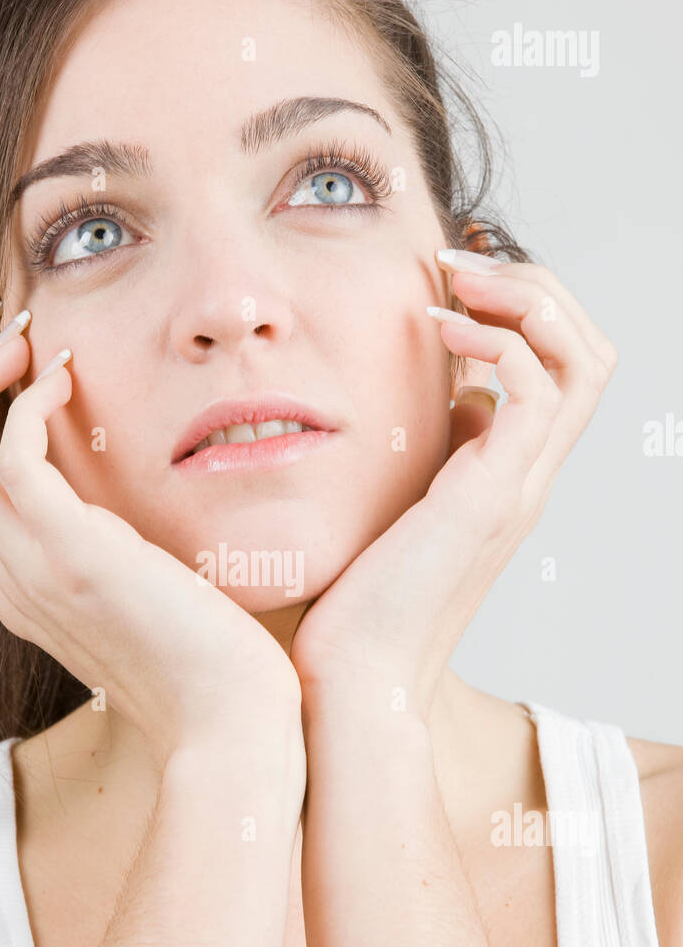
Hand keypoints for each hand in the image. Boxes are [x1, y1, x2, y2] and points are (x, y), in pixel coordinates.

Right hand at [0, 311, 301, 764]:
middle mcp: (6, 582)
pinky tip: (69, 381)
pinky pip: (14, 459)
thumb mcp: (126, 606)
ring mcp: (33, 572)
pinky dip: (29, 403)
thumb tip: (102, 520)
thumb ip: (94, 563)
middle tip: (1, 340)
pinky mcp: (76, 558)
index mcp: (14, 592)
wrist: (228, 724)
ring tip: (26, 344)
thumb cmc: (199, 666)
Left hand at [291, 251, 617, 720]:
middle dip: (536, 286)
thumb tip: (443, 403)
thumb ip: (430, 456)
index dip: (525, 308)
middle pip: (590, 350)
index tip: (452, 284)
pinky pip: (532, 389)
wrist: (357, 680)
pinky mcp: (489, 498)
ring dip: (525, 298)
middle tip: (461, 267)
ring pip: (582, 358)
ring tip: (455, 285)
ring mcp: (518, 488)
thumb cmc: (358, 602)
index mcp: (508, 476)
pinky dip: (496, 342)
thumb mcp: (398, 507)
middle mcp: (527, 478)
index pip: (563, 368)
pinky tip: (435, 335)